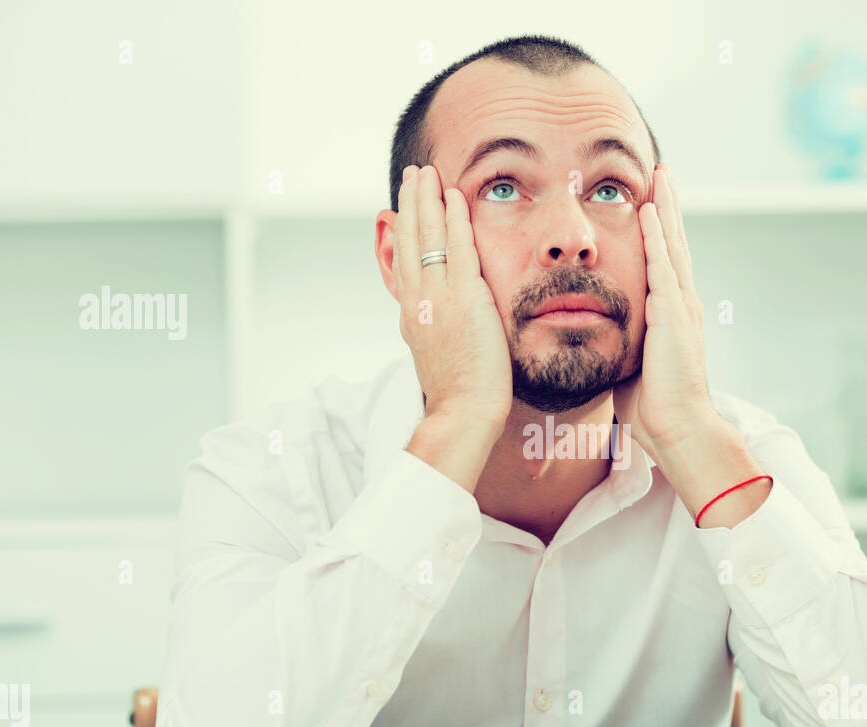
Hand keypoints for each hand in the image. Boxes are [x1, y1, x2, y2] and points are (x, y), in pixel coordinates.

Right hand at [393, 164, 512, 433]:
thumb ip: (429, 328)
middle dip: (410, 203)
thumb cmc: (456, 395)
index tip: (402, 205)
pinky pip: (459, 249)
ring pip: (428, 237)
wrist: (461, 413)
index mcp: (410, 313)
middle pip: (408, 239)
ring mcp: (438, 298)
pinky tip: (456, 196)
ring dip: (428, 199)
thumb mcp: (433, 355)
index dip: (401, 228)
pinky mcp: (465, 300)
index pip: (402, 260)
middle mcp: (418, 300)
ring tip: (428, 172)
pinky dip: (455, 219)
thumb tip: (426, 315)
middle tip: (413, 173)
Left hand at [612, 163, 715, 464]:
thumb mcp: (631, 362)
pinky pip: (663, 267)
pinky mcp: (674, 316)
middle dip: (669, 206)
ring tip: (660, 175)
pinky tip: (649, 211)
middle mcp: (682, 304)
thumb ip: (621, 341)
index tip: (651, 200)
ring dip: (667, 208)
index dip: (660, 230)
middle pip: (674, 243)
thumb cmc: (651, 405)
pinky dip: (657, 237)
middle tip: (662, 171)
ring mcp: (682, 307)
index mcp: (672, 315)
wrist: (676, 428)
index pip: (665, 262)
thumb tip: (598, 335)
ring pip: (673, 245)